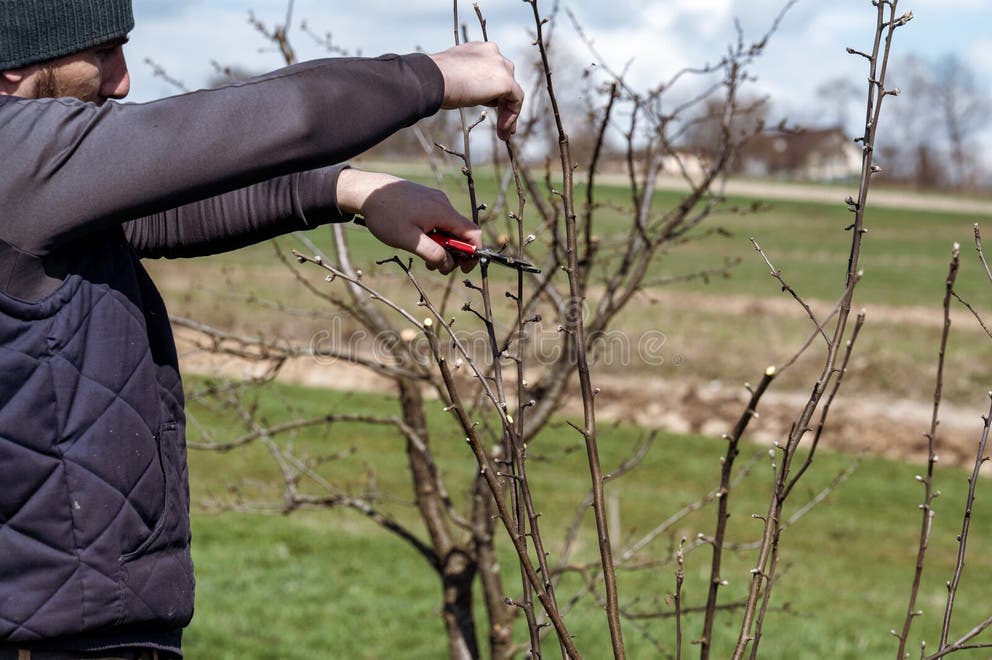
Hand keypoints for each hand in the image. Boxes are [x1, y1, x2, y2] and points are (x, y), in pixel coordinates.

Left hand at [336, 168, 481, 274]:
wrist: (366, 190)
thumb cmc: (386, 215)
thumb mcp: (409, 240)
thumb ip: (432, 253)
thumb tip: (449, 264)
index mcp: (443, 212)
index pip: (472, 234)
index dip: (473, 253)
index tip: (464, 269)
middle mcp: (443, 203)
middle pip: (461, 232)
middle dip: (453, 253)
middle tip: (436, 266)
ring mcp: (434, 200)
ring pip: (448, 227)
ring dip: (442, 245)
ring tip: (423, 255)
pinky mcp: (425, 199)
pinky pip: (438, 220)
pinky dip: (434, 234)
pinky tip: (417, 240)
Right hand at [429, 42, 523, 140]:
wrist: (432, 79)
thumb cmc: (435, 81)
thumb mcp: (455, 77)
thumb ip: (468, 81)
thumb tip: (470, 94)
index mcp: (479, 50)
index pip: (492, 71)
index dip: (493, 92)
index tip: (490, 109)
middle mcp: (492, 53)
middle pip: (505, 80)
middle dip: (504, 104)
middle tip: (502, 126)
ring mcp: (500, 65)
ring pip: (512, 92)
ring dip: (508, 114)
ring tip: (503, 134)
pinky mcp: (505, 81)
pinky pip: (516, 100)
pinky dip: (512, 116)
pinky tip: (503, 129)